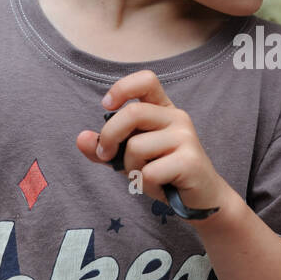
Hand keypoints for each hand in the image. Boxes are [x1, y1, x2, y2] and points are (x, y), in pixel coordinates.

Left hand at [77, 69, 230, 212]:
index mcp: (164, 110)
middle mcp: (177, 118)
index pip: (146, 80)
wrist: (199, 199)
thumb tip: (81, 138)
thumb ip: (105, 147)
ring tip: (146, 176)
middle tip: (106, 155)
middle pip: (133, 113)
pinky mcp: (190, 161)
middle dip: (110, 136)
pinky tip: (159, 187)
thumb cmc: (164, 173)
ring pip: (136, 147)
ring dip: (131, 168)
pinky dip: (145, 185)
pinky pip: (149, 172)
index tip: (106, 106)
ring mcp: (186, 138)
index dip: (122, 88)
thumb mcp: (130, 157)